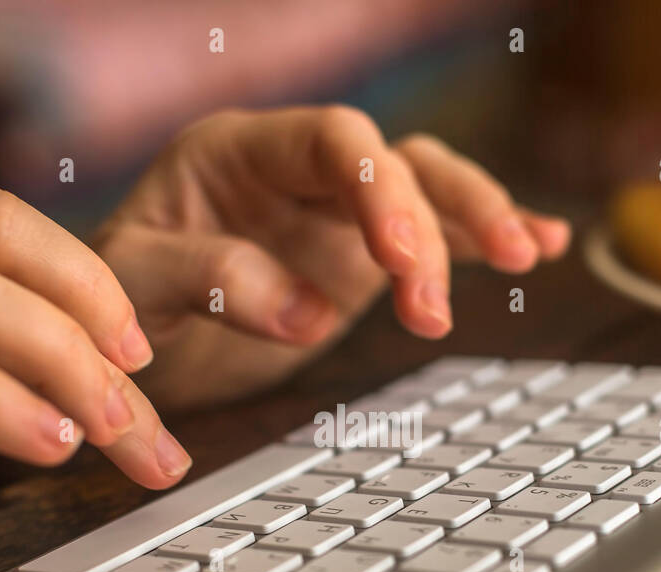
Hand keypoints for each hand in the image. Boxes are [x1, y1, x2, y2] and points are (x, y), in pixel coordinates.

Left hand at [93, 106, 570, 408]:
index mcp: (236, 152)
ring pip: (427, 188)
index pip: (331, 142)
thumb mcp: (136, 283)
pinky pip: (435, 232)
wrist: (127, 339)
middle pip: (393, 165)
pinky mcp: (360, 255)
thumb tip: (307, 311)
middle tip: (432, 310)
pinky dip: (484, 238)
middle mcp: (296, 171)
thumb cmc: (116, 297)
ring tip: (525, 258)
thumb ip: (209, 279)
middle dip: (430, 228)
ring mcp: (335, 212)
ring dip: (477, 222)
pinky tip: (543, 247)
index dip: (376, 190)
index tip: (399, 261)